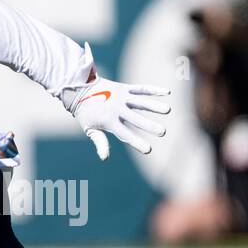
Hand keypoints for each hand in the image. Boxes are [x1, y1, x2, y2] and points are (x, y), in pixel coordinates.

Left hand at [59, 44, 169, 160]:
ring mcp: (121, 97)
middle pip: (136, 119)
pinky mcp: (124, 88)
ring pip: (141, 102)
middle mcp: (117, 109)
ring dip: (155, 105)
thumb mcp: (90, 129)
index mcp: (109, 121)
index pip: (125, 134)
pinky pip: (141, 89)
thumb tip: (105, 158)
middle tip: (162, 132)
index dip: (136, 142)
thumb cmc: (86, 113)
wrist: (79, 89)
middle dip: (149, 125)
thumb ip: (100, 142)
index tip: (148, 150)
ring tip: (168, 110)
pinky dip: (154, 90)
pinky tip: (167, 92)